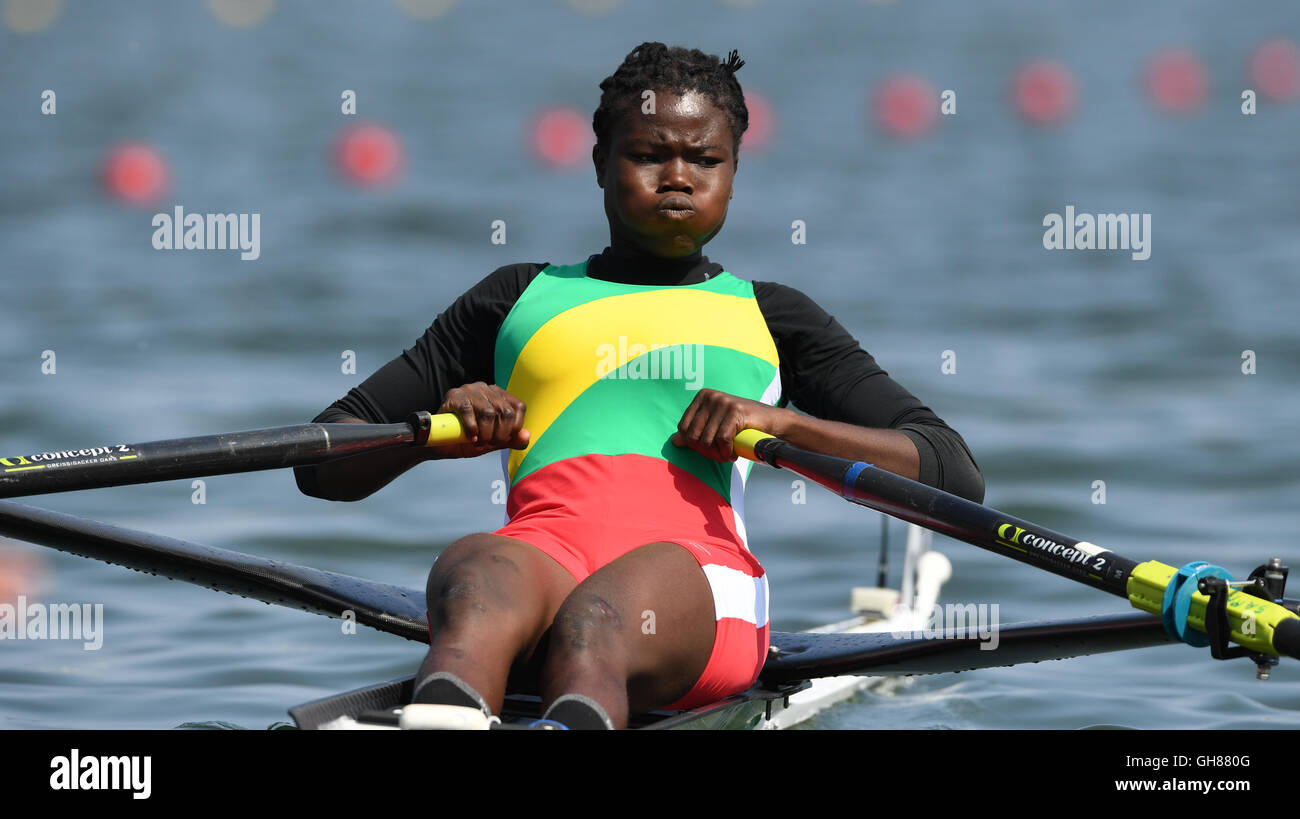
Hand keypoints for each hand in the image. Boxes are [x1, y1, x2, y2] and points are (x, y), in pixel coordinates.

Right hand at [436, 383, 529, 458]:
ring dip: (486, 433)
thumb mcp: (493, 441)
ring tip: (479, 442)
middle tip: (489, 444)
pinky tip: (470, 437)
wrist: (441, 444)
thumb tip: (527, 436)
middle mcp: (486, 388)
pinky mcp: (454, 395)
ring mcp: (470, 390)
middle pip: (505, 410)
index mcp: (499, 396)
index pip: (517, 407)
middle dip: (500, 433)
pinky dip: (472, 427)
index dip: (514, 427)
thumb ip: (511, 439)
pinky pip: (468, 410)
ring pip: (488, 411)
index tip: (503, 440)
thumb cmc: (469, 439)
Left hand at [671, 389, 789, 461]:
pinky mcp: (735, 411)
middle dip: (705, 452)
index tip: (708, 450)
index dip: (694, 445)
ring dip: (717, 454)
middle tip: (718, 456)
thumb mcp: (715, 425)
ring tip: (726, 455)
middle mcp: (711, 396)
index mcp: (702, 396)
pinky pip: (722, 440)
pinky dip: (726, 452)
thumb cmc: (742, 424)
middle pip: (693, 435)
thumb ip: (695, 431)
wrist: (772, 421)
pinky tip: (733, 454)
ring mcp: (723, 402)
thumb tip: (674, 441)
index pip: (683, 428)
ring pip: (707, 439)